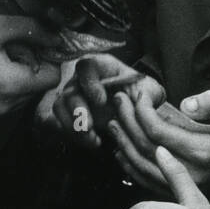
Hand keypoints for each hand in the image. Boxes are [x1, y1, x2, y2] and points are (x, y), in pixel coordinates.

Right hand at [0, 16, 62, 124]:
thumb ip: (34, 30)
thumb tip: (59, 38)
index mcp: (11, 86)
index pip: (52, 77)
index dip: (45, 58)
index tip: (26, 44)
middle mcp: (3, 110)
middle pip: (35, 88)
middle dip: (26, 67)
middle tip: (0, 50)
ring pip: (19, 98)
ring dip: (11, 80)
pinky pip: (0, 106)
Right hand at [35, 53, 164, 149]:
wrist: (133, 109)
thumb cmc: (140, 95)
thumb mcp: (150, 91)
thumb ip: (148, 93)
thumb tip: (141, 99)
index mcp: (101, 66)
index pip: (86, 67)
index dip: (90, 84)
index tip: (101, 101)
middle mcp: (82, 78)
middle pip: (69, 89)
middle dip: (78, 111)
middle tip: (90, 127)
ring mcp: (73, 95)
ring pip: (60, 107)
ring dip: (73, 126)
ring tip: (92, 138)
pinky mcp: (69, 112)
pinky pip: (59, 122)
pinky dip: (73, 135)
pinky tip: (93, 142)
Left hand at [107, 89, 209, 192]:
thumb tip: (187, 104)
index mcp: (202, 151)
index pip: (157, 131)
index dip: (142, 111)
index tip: (139, 94)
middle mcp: (190, 172)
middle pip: (144, 148)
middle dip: (127, 122)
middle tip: (118, 101)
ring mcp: (183, 185)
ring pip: (141, 167)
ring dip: (123, 144)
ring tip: (114, 122)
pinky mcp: (179, 191)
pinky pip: (146, 181)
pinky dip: (129, 166)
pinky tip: (120, 151)